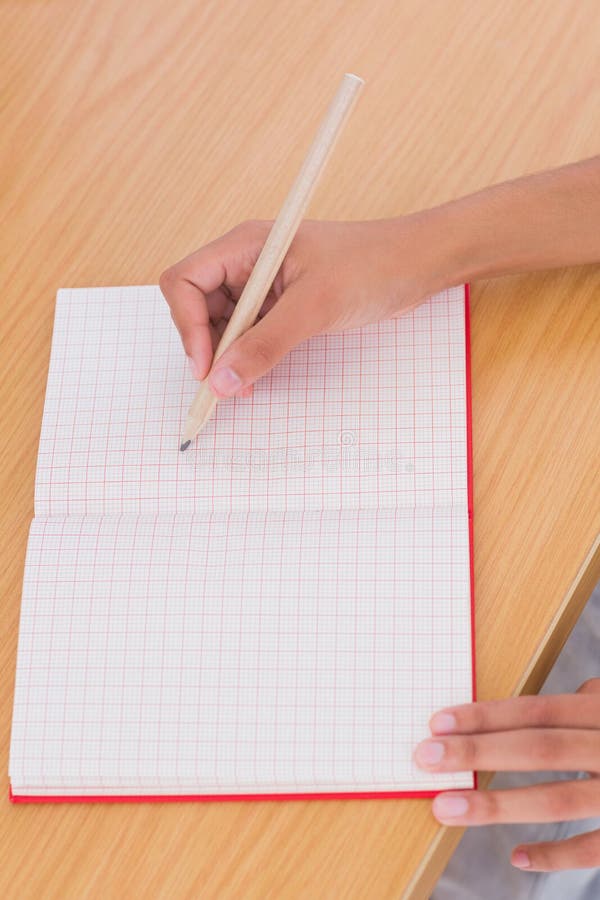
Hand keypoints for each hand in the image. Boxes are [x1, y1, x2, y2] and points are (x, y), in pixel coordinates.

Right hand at [159, 216, 444, 396]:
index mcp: (245, 245)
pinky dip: (245, 357)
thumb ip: (265, 345)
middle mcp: (246, 262)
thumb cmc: (372, 267)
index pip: (185, 281)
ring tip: (243, 386)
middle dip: (205, 347)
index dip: (187, 326)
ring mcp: (262, 284)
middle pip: (196, 306)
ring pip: (220, 325)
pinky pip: (246, 333)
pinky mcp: (280, 304)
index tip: (206, 366)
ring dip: (225, 357)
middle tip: (223, 385)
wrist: (416, 266)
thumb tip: (221, 381)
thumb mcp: (315, 308)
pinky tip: (256, 377)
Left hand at [413, 678, 599, 871]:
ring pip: (557, 801)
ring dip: (496, 806)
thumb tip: (551, 695)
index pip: (536, 711)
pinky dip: (555, 855)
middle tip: (425, 758)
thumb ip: (587, 704)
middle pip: (538, 749)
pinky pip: (592, 849)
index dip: (486, 717)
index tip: (437, 724)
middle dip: (477, 752)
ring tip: (445, 808)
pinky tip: (517, 856)